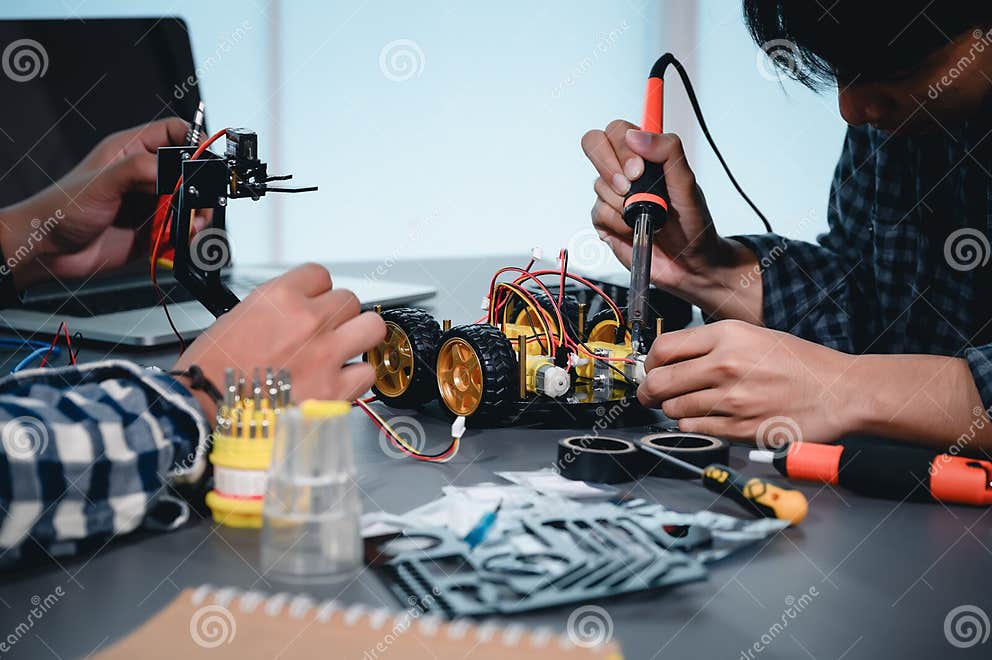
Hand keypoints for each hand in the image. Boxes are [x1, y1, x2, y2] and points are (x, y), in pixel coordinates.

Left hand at [0, 118, 206, 285]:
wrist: (50, 252)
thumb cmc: (60, 209)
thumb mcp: (100, 183)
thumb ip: (139, 170)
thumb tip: (175, 169)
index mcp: (131, 152)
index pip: (174, 133)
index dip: (194, 140)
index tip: (204, 157)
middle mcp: (145, 176)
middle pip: (189, 171)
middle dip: (200, 187)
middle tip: (198, 201)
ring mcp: (151, 203)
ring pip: (190, 202)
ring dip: (195, 215)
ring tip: (189, 225)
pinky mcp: (154, 229)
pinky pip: (181, 229)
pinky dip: (186, 235)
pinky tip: (179, 238)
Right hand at [172, 263, 386, 422]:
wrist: (204, 409)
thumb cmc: (211, 370)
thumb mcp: (238, 317)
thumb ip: (276, 309)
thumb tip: (296, 311)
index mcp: (280, 297)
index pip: (321, 275)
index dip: (316, 292)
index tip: (312, 304)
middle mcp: (308, 320)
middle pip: (350, 300)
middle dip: (338, 316)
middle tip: (325, 332)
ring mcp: (326, 354)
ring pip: (371, 329)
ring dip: (358, 339)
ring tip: (342, 352)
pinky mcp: (334, 390)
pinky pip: (367, 372)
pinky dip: (356, 377)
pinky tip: (339, 381)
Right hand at [580, 120, 761, 321]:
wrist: (690, 262)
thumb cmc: (693, 222)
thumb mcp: (688, 183)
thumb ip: (668, 152)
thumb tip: (636, 135)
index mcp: (645, 154)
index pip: (617, 130)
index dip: (622, 146)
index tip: (639, 170)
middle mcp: (624, 170)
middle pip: (593, 144)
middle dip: (610, 168)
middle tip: (630, 189)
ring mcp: (612, 195)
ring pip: (598, 184)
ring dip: (624, 204)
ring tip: (646, 216)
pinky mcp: (604, 221)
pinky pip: (598, 213)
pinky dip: (619, 223)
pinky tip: (634, 228)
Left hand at [638, 320, 855, 443]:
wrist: (838, 392)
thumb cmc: (799, 364)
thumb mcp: (752, 336)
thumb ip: (709, 345)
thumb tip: (668, 359)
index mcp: (727, 336)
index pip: (662, 348)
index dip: (649, 363)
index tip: (650, 369)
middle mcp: (725, 366)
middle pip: (659, 382)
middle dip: (649, 391)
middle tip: (651, 394)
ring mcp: (731, 400)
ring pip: (673, 409)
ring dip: (674, 410)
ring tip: (691, 404)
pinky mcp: (738, 429)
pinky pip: (694, 429)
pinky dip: (693, 426)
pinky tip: (709, 418)